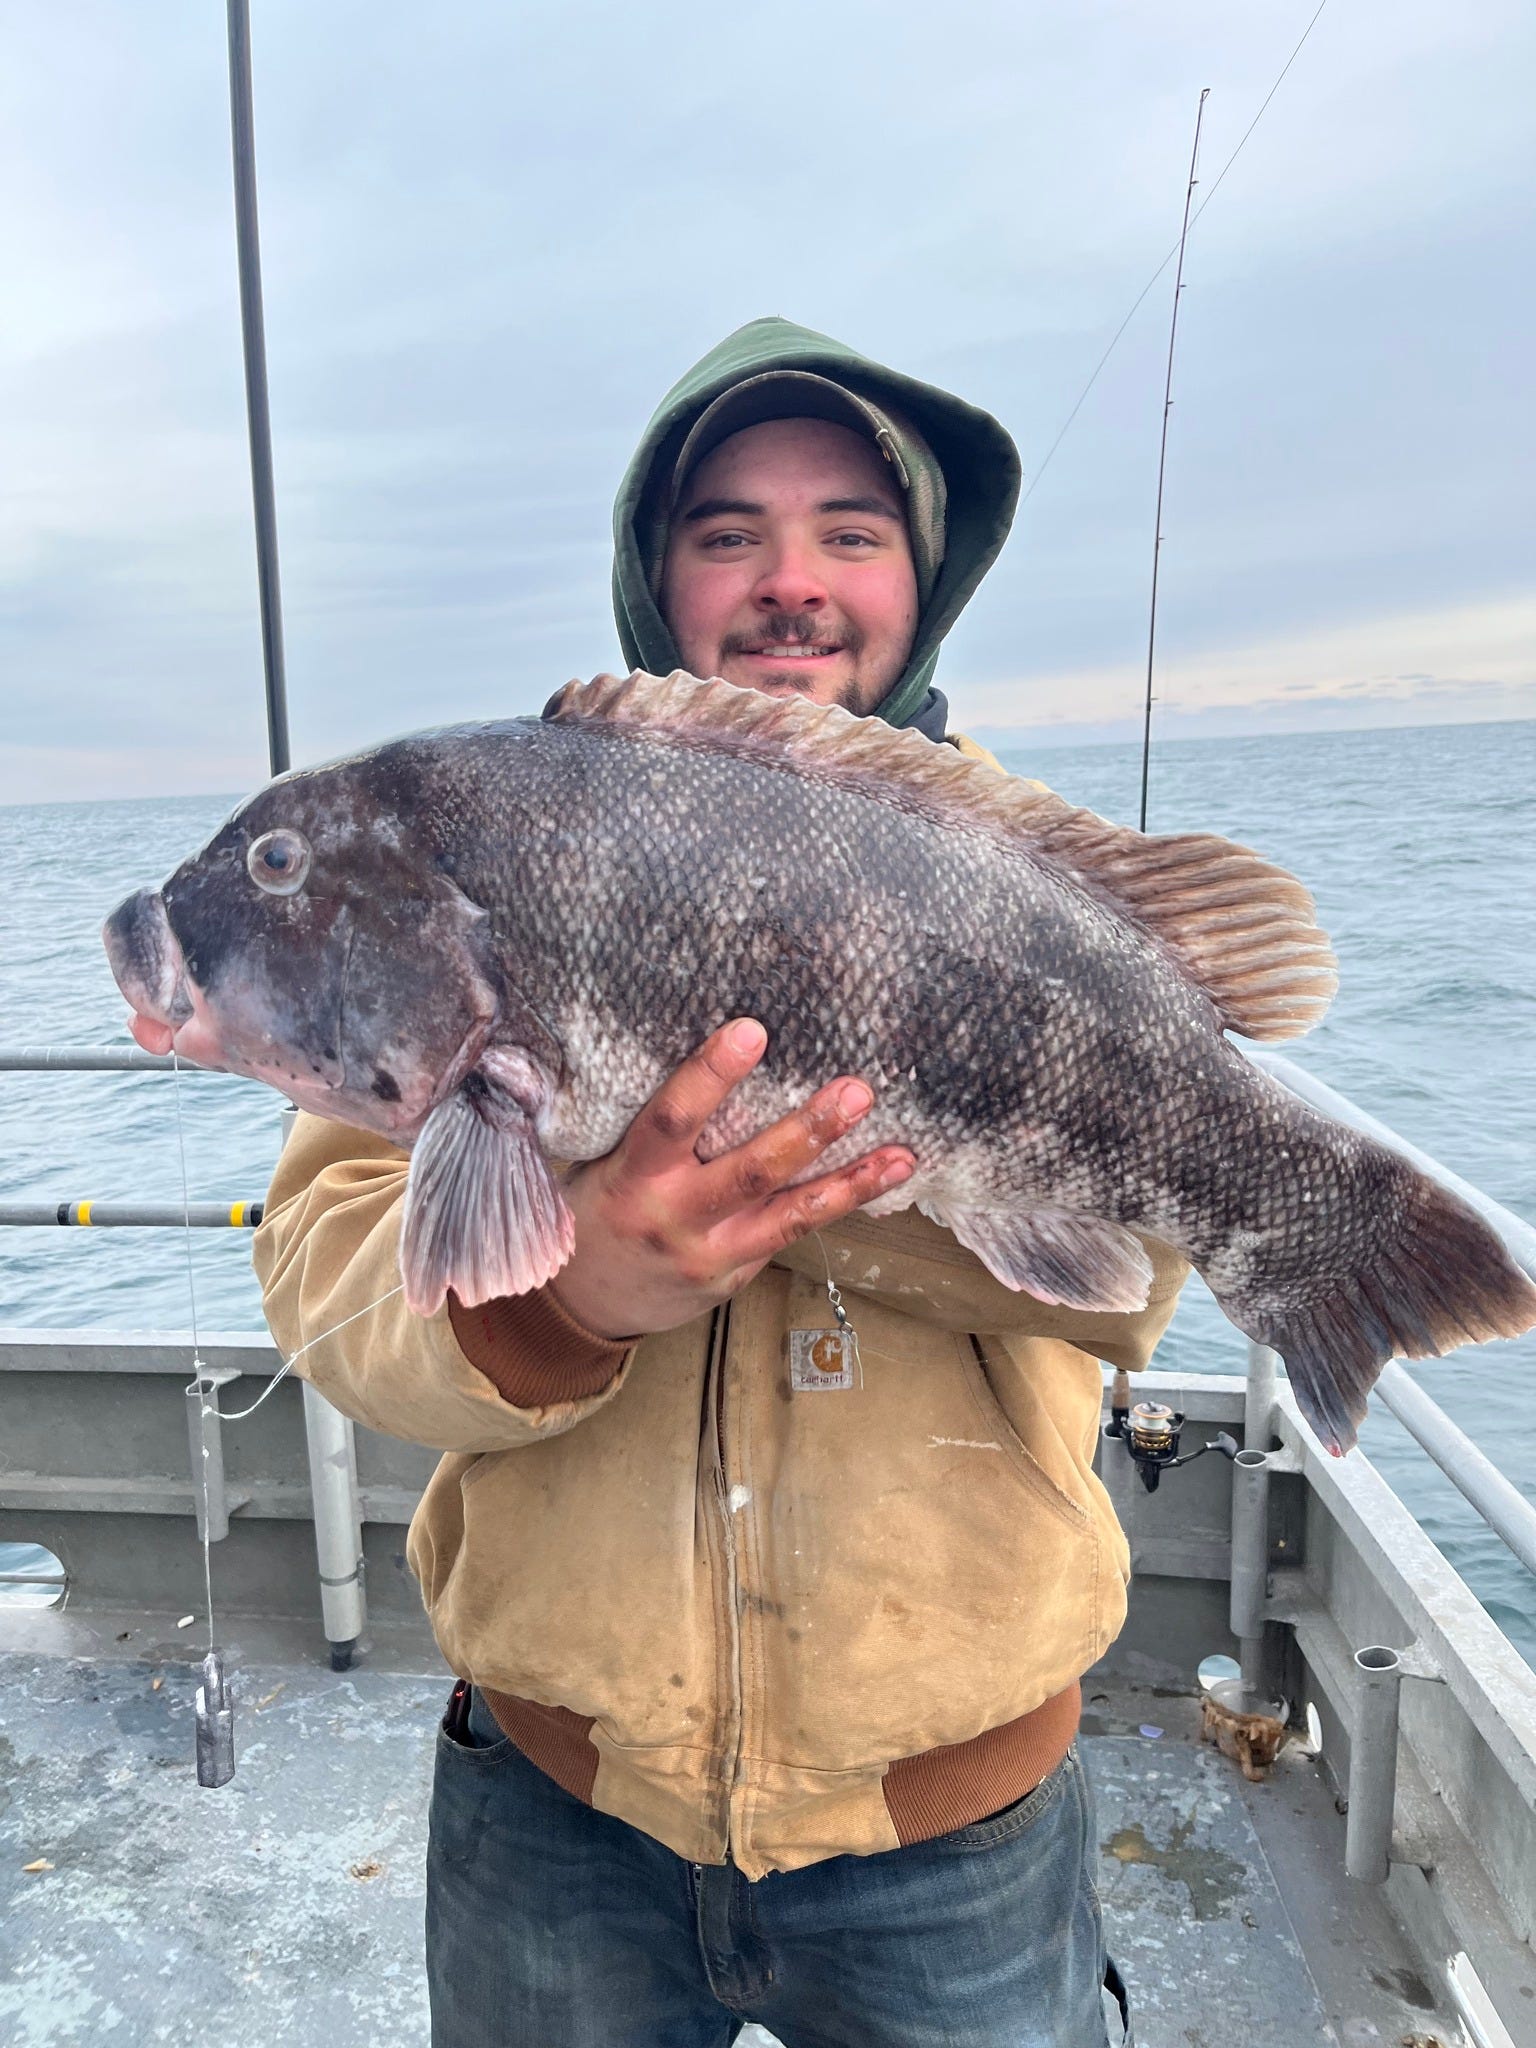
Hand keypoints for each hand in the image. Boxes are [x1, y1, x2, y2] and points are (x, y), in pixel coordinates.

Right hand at [548, 1018, 913, 1337]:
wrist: (587, 1302)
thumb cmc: (602, 1208)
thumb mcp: (608, 1161)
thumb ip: (655, 1127)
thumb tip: (720, 1056)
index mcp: (633, 1176)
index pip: (672, 1118)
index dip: (711, 1074)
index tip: (752, 1029)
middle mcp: (675, 1217)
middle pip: (751, 1172)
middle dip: (808, 1131)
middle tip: (856, 1091)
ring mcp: (710, 1254)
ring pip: (790, 1215)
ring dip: (850, 1181)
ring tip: (900, 1153)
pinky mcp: (735, 1276)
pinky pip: (792, 1234)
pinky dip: (840, 1205)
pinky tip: (882, 1179)